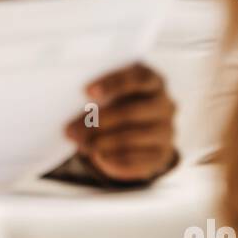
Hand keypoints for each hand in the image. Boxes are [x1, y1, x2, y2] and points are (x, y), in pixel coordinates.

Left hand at [64, 63, 176, 183]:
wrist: (144, 134)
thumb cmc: (121, 104)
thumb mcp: (114, 93)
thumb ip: (99, 95)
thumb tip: (74, 110)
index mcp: (153, 81)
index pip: (137, 79)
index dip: (112, 84)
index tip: (87, 91)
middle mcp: (165, 105)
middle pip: (131, 112)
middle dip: (98, 121)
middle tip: (71, 129)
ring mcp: (167, 131)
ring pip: (131, 138)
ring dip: (101, 143)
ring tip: (80, 144)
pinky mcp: (162, 155)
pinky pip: (134, 159)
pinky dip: (112, 158)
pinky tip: (95, 156)